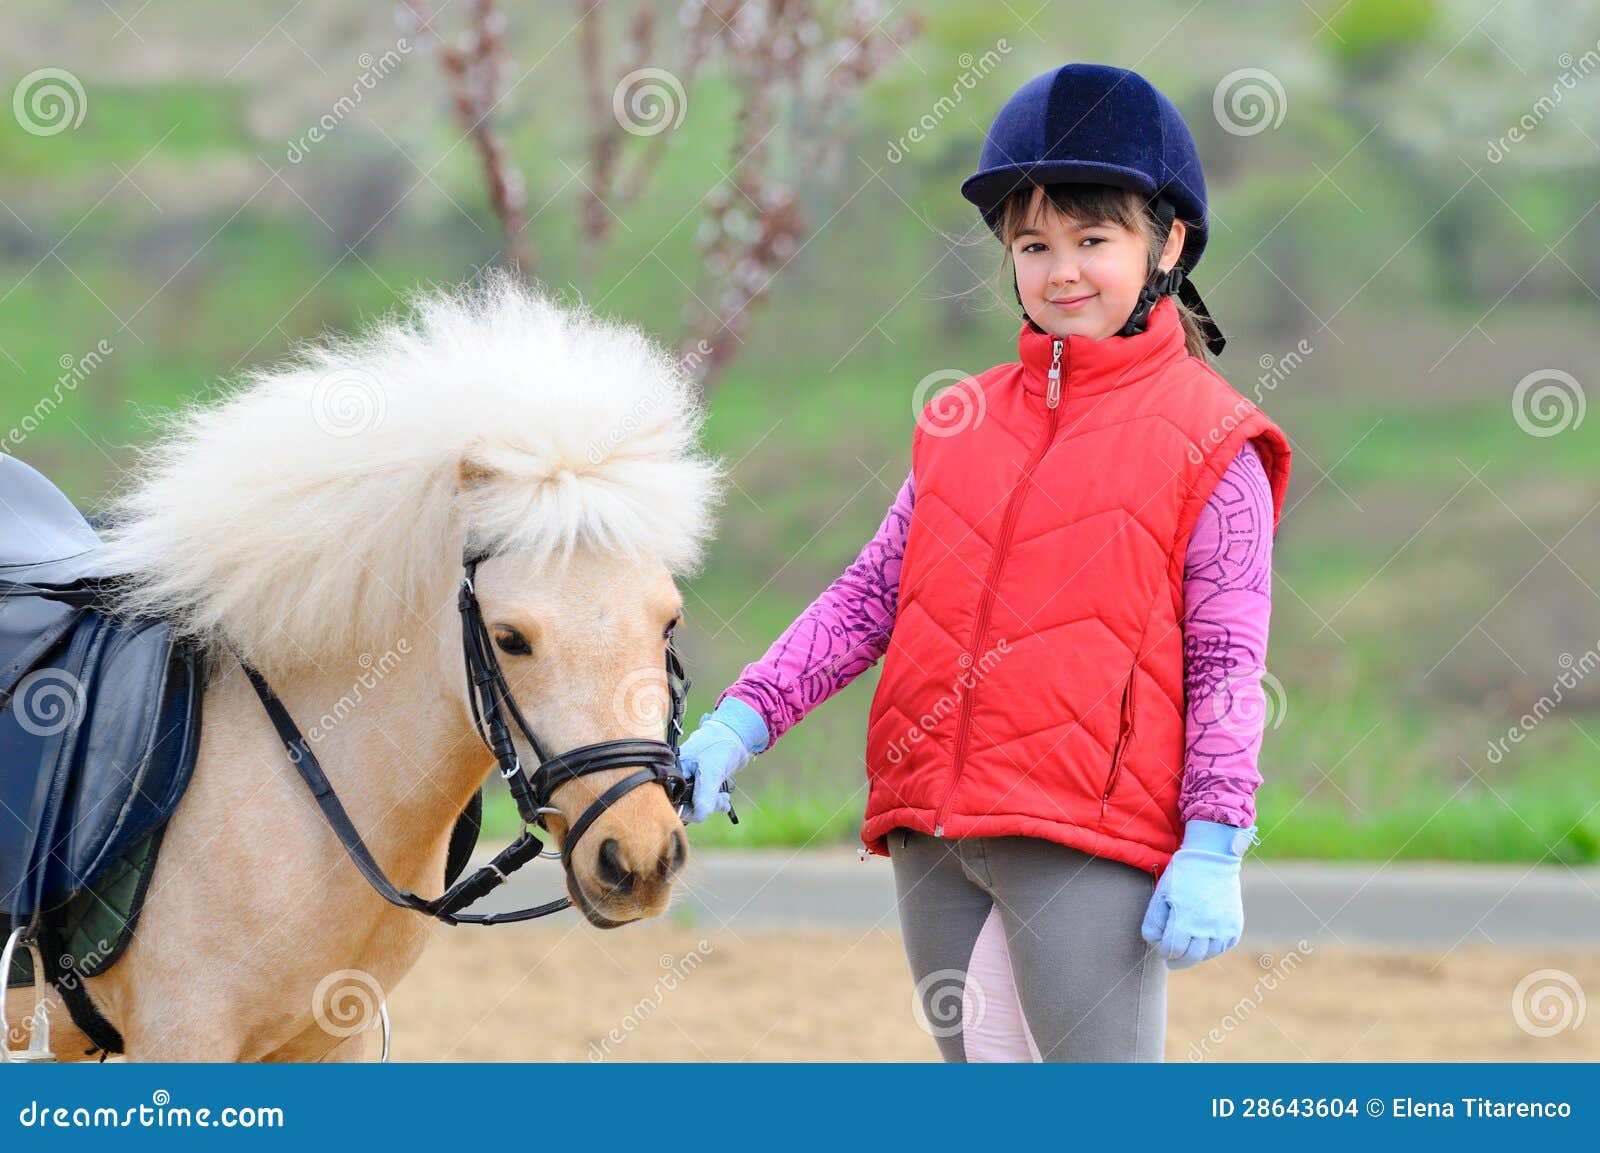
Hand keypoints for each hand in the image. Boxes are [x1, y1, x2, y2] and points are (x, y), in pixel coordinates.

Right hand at [677, 696, 768, 823]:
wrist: (735, 735)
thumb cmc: (718, 746)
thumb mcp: (711, 771)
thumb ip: (704, 795)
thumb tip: (698, 816)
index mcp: (673, 772)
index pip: (673, 801)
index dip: (688, 809)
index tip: (704, 807)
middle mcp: (678, 778)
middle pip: (686, 805)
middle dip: (705, 806)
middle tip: (719, 800)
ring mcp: (689, 781)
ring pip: (697, 805)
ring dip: (712, 805)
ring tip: (724, 798)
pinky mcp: (700, 783)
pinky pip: (705, 800)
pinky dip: (715, 802)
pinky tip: (724, 798)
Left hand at [1140, 820, 1257, 968]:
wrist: (1212, 857)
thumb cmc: (1182, 875)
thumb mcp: (1161, 895)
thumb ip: (1154, 922)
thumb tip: (1155, 942)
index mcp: (1185, 922)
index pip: (1173, 950)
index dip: (1165, 953)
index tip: (1162, 951)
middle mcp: (1206, 929)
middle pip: (1191, 957)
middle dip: (1179, 961)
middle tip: (1172, 961)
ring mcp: (1223, 928)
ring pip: (1209, 954)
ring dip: (1197, 955)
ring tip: (1188, 951)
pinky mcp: (1235, 924)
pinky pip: (1225, 945)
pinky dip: (1214, 947)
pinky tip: (1205, 942)